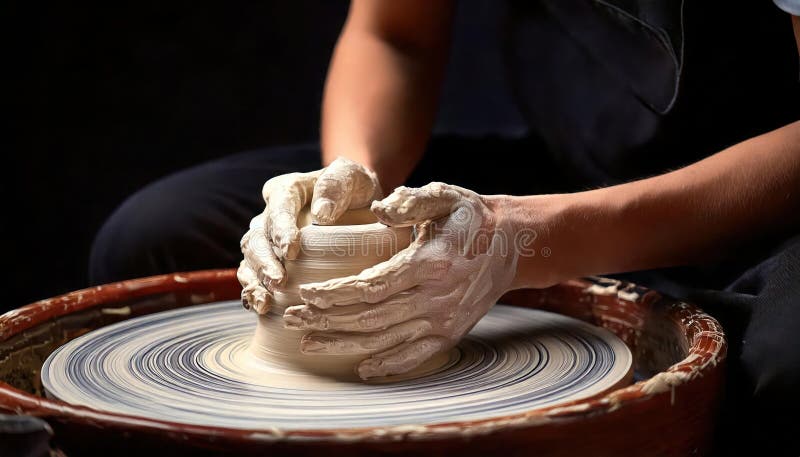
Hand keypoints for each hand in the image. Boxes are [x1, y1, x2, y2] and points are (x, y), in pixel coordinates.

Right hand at [237, 157, 381, 313]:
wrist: (359, 208)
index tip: (291, 250)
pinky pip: (253, 276)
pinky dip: (253, 292)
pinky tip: (261, 308)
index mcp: (287, 190)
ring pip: (250, 259)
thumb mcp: (354, 178)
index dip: (281, 229)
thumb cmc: (355, 191)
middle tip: (279, 281)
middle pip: (257, 237)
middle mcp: (270, 215)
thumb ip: (337, 185)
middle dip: (265, 261)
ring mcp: (267, 240)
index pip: (278, 206)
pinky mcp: (270, 261)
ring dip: (256, 280)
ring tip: (266, 302)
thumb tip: (321, 215)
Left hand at [284, 182, 518, 378]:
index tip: (306, 293)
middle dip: (327, 320)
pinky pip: (415, 357)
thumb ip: (411, 201)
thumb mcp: (444, 196)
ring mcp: (444, 320)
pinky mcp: (450, 333)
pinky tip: (360, 368)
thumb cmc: (469, 217)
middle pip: (371, 317)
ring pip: (385, 340)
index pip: (372, 286)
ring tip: (309, 342)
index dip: (336, 293)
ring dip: (344, 344)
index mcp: (430, 262)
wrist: (510, 246)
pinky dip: (387, 365)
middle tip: (293, 319)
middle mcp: (436, 297)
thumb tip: (378, 210)